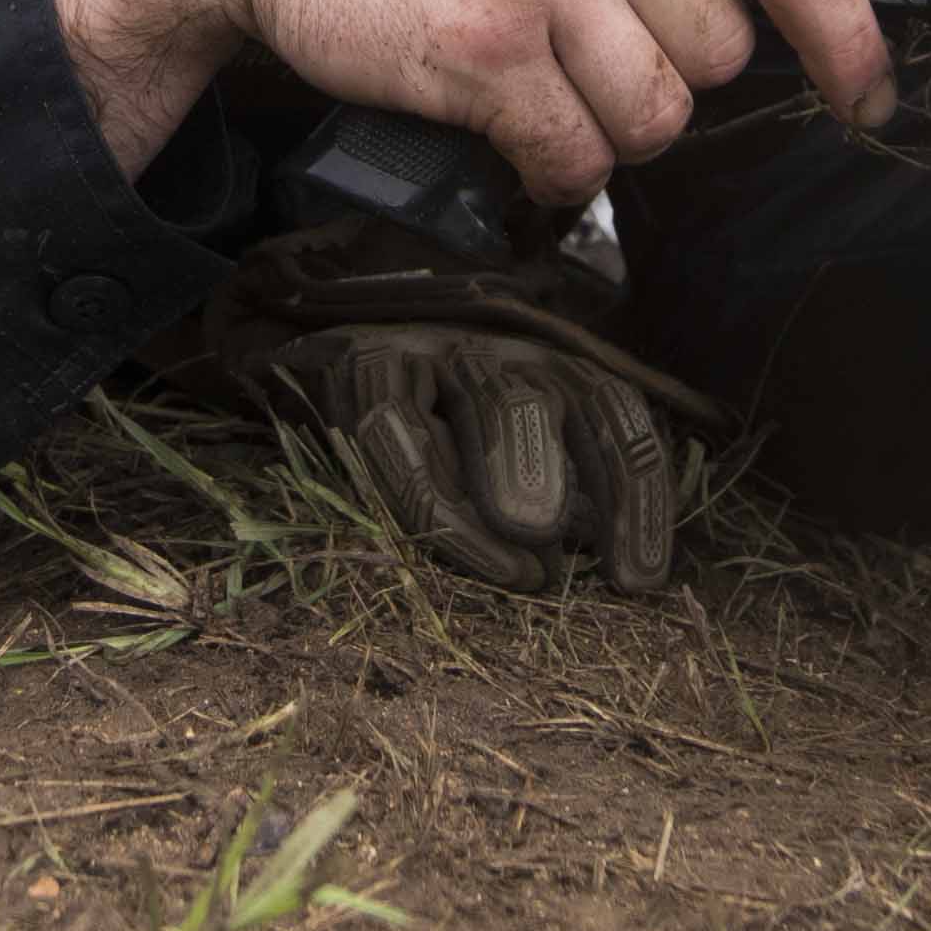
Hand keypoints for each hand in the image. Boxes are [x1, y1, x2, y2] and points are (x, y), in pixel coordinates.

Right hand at [32, 0, 894, 217]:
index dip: (848, 34)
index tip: (865, 92)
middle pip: (715, 50)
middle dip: (656, 67)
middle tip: (574, 39)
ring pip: (651, 117)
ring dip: (595, 123)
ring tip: (524, 74)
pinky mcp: (487, 50)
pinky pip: (570, 157)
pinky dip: (540, 164)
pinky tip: (494, 120)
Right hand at [153, 242, 706, 594]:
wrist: (291, 351)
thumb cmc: (416, 431)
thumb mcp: (491, 460)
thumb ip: (550, 501)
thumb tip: (598, 576)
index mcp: (552, 369)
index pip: (614, 419)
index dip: (638, 500)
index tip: (638, 584)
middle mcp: (504, 350)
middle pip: (562, 398)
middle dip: (584, 480)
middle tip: (568, 559)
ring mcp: (434, 346)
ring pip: (490, 404)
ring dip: (511, 489)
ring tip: (522, 573)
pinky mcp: (366, 359)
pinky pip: (398, 430)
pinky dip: (427, 497)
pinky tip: (447, 548)